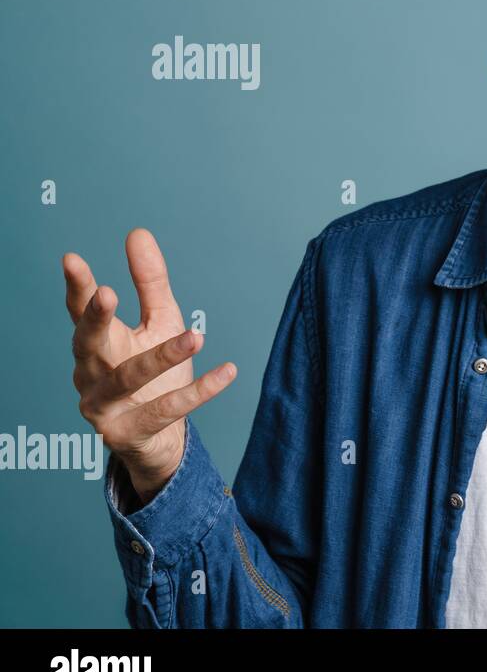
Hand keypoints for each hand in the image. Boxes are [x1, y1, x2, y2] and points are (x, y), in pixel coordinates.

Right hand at [64, 227, 237, 503]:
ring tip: (196, 335)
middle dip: (96, 319)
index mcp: (97, 344)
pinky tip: (229, 372)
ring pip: (129, 378)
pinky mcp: (129, 433)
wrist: (157, 439)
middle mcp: (91, 374)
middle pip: (90, 344)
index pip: (80, 312)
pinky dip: (199, 392)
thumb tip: (137, 233)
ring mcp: (105, 407)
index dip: (77, 288)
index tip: (72, 259)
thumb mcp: (159, 321)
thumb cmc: (155, 373)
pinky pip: (166, 410)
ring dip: (161, 357)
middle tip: (106, 292)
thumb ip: (149, 282)